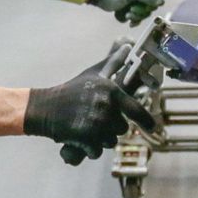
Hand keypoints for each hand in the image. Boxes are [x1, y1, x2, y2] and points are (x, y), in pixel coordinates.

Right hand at [24, 60, 156, 163]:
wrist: (45, 107)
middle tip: (96, 120)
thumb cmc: (71, 90)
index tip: (153, 127)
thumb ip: (113, 63)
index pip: (135, 110)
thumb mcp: (93, 74)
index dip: (146, 120)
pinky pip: (97, 151)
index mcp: (111, 91)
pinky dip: (90, 149)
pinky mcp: (85, 138)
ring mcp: (96, 123)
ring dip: (101, 139)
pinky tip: (81, 138)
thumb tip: (127, 47)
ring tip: (87, 128)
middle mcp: (106, 107)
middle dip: (111, 128)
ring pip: (110, 142)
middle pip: (122, 129)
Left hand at [87, 0, 158, 23]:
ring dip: (138, 15)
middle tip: (132, 8)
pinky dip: (136, 20)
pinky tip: (129, 21)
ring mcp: (140, 0)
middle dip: (144, 9)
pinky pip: (141, 17)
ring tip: (128, 14)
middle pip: (154, 4)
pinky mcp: (135, 8)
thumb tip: (162, 1)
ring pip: (147, 12)